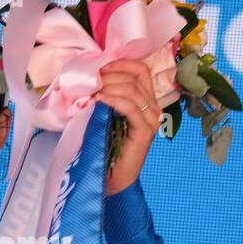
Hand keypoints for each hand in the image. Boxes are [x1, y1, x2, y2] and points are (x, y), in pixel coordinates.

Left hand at [93, 58, 161, 196]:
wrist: (108, 180)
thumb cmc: (103, 147)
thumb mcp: (103, 114)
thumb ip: (105, 96)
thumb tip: (90, 77)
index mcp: (146, 101)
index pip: (140, 70)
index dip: (120, 63)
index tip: (99, 67)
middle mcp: (153, 109)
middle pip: (135, 78)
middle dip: (109, 76)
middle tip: (88, 82)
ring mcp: (151, 121)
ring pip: (133, 90)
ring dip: (108, 87)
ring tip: (89, 93)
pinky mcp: (145, 133)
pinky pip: (131, 108)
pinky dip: (113, 100)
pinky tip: (98, 101)